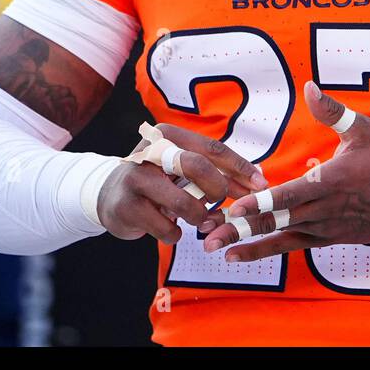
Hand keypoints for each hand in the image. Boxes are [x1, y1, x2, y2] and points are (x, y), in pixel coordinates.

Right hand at [97, 124, 267, 243]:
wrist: (109, 197)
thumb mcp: (181, 169)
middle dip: (219, 189)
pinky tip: (172, 230)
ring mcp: (135, 179)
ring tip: (202, 221)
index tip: (261, 185)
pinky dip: (176, 234)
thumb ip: (215, 172)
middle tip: (226, 204)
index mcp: (168, 135)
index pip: (212, 148)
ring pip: (184, 203)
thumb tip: (258, 182)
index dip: (239, 167)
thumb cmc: (158, 181)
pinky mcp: (127, 207)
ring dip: (200, 218)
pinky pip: (166, 228)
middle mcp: (150, 152)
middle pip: (197, 167)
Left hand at [202, 82, 369, 261]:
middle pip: (277, 220)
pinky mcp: (324, 239)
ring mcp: (323, 228)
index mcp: (331, 181)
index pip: (291, 194)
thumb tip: (309, 86)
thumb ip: (333, 111)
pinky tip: (238, 256)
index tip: (234, 207)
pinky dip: (263, 250)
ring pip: (279, 235)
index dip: (262, 202)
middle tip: (207, 236)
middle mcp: (324, 209)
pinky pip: (290, 246)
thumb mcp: (365, 131)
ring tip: (214, 248)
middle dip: (241, 228)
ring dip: (246, 242)